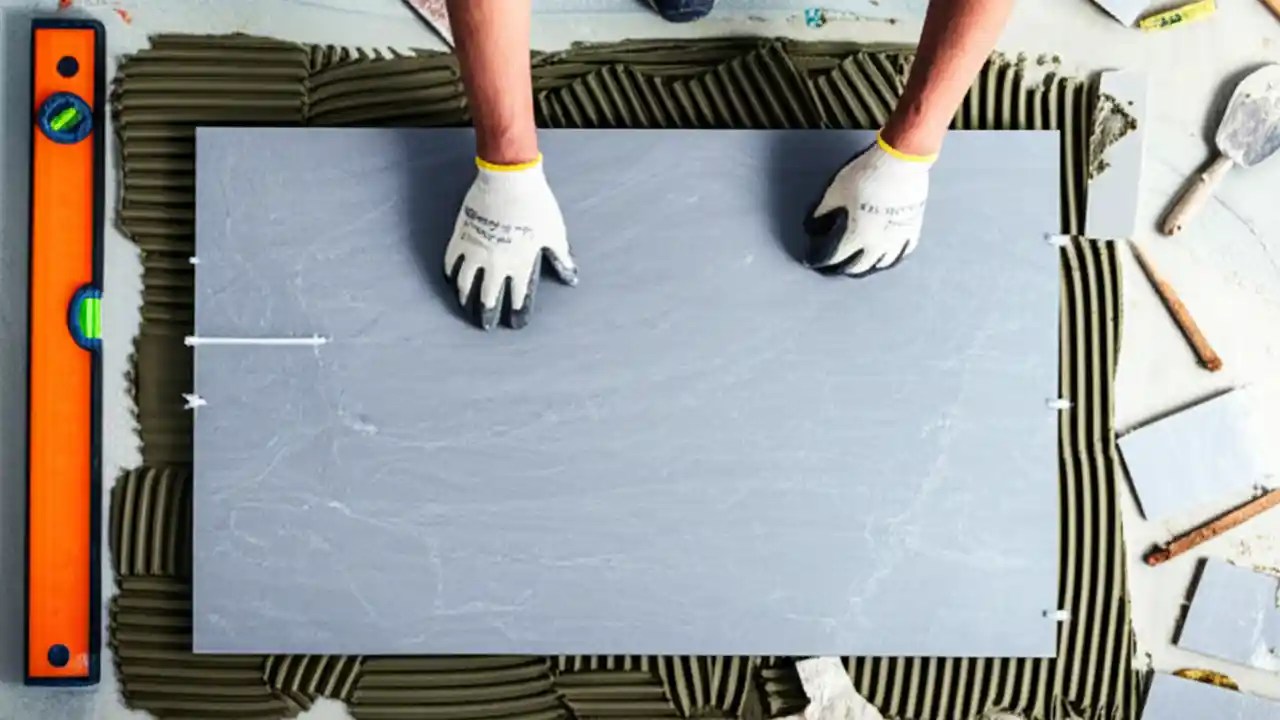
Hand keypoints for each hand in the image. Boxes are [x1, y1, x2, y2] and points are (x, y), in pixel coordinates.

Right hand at [445, 155, 577, 329]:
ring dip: (466, 298)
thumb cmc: (536, 206)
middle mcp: (496, 265)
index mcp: (520, 266)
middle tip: (485, 325)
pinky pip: (451, 261)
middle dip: (487, 314)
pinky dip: (451, 273)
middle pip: (488, 298)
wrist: (509, 180)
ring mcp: (475, 252)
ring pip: (465, 284)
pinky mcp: (461, 237)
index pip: (518, 298)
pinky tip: (451, 279)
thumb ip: (561, 258)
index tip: (516, 323)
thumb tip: (571, 278)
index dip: (517, 313)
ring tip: (465, 305)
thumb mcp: (555, 234)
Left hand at [803, 135, 934, 275]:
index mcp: (857, 237)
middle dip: (843, 269)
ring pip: (883, 263)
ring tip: (859, 265)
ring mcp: (898, 239)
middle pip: (859, 267)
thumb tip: (812, 227)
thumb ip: (822, 213)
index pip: (835, 258)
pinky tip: (887, 255)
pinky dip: (891, 258)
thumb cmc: (866, 176)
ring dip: (868, 267)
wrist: (901, 162)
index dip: (821, 261)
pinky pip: (902, 252)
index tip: (813, 261)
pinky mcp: (912, 229)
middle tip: (834, 267)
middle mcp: (879, 245)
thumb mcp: (835, 193)